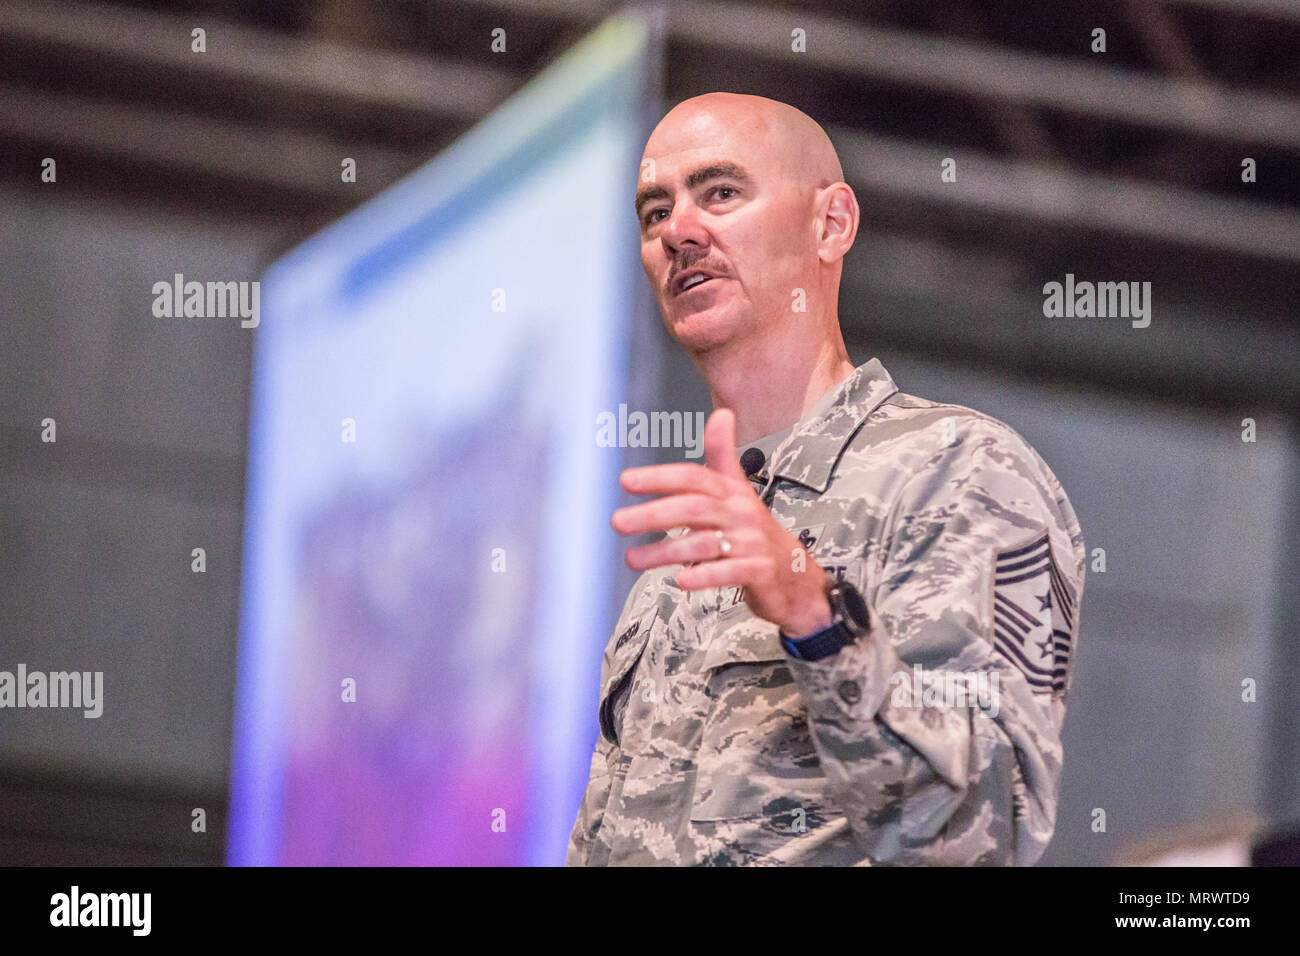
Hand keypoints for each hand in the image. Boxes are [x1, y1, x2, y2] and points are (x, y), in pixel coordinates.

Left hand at [611, 408, 831, 636]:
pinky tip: (681, 581)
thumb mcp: (740, 492)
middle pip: (693, 508)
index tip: (626, 480)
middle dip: (653, 514)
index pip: (694, 478)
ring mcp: (752, 543)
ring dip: (665, 551)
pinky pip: (730, 572)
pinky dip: (705, 576)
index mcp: (733, 492)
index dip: (660, 477)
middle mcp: (741, 513)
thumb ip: (722, 456)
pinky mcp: (760, 571)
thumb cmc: (757, 532)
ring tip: (632, 559)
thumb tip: (722, 413)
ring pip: (704, 543)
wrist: (797, 576)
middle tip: (618, 522)